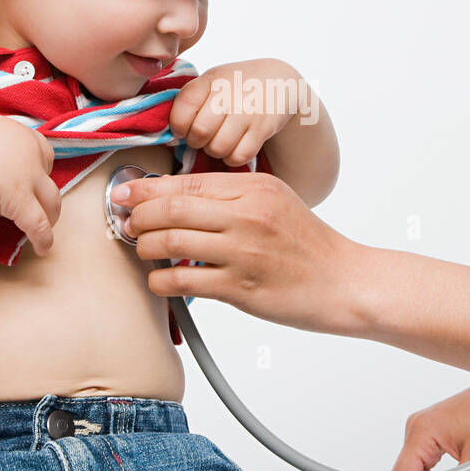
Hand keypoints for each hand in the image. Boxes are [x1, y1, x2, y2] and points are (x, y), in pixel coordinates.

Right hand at [0, 112, 60, 256]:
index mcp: (14, 131)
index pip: (40, 149)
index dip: (37, 167)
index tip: (26, 180)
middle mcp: (27, 149)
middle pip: (49, 172)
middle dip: (43, 189)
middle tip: (31, 203)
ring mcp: (27, 174)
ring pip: (51, 199)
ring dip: (49, 216)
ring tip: (42, 231)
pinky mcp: (19, 198)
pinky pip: (38, 223)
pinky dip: (43, 238)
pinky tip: (42, 249)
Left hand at [108, 171, 361, 335]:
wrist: (344, 281)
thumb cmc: (307, 243)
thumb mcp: (275, 200)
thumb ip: (232, 194)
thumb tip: (176, 194)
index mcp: (253, 188)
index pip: (186, 181)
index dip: (146, 188)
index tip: (124, 193)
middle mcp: (247, 215)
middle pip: (171, 208)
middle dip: (138, 217)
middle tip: (128, 224)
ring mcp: (243, 252)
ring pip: (170, 243)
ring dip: (145, 247)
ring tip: (144, 251)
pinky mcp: (240, 289)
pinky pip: (183, 281)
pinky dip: (161, 281)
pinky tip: (162, 280)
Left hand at [171, 58, 299, 165]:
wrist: (279, 82)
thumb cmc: (235, 86)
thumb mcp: (213, 81)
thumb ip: (191, 101)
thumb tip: (169, 134)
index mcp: (211, 79)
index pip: (182, 110)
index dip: (179, 127)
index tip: (184, 129)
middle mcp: (230, 92)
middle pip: (199, 133)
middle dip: (197, 142)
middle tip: (204, 138)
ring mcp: (249, 110)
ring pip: (218, 148)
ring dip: (215, 151)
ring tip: (220, 140)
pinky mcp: (264, 128)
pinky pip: (239, 156)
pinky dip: (234, 158)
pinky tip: (236, 146)